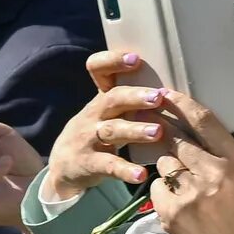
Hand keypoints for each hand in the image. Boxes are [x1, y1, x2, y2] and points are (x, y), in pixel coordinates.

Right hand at [38, 53, 172, 206]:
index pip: (98, 69)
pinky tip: (141, 175)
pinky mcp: (89, 164)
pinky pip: (108, 166)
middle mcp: (94, 114)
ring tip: (157, 132)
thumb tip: (170, 85)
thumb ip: (129, 99)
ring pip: (112, 131)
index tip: (136, 59)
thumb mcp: (106, 112)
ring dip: (135, 130)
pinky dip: (125, 170)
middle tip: (158, 97)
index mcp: (101, 97)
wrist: (64, 165)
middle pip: (112, 99)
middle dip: (135, 96)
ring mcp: (89, 139)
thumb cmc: (97, 132)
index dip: (113, 61)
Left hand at [144, 89, 233, 233]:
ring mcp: (192, 194)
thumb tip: (184, 124)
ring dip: (166, 167)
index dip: (180, 103)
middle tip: (151, 123)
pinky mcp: (172, 212)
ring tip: (182, 183)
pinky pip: (156, 186)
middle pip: (177, 138)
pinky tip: (177, 204)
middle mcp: (216, 174)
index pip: (204, 121)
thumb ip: (217, 153)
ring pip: (164, 162)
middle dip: (163, 131)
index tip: (165, 93)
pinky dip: (162, 191)